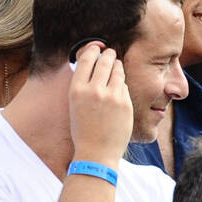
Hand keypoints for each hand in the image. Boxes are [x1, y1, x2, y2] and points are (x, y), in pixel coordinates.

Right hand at [68, 43, 132, 166]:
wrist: (96, 153)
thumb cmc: (83, 130)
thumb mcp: (75, 105)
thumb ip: (83, 85)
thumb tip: (94, 63)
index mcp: (77, 90)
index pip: (86, 59)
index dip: (92, 50)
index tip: (97, 48)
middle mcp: (94, 90)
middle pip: (105, 61)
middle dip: (109, 54)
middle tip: (111, 52)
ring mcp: (111, 96)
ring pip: (118, 71)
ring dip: (117, 66)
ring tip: (116, 66)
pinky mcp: (125, 103)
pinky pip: (124, 86)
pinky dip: (121, 86)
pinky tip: (118, 90)